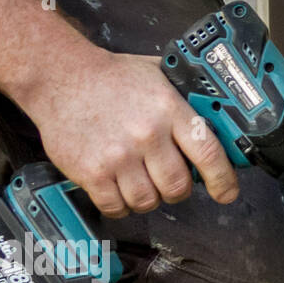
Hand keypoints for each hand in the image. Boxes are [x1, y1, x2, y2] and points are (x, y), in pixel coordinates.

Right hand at [18, 49, 239, 216]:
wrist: (57, 74)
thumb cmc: (110, 78)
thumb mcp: (156, 75)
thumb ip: (185, 99)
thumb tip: (219, 119)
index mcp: (168, 109)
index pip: (209, 153)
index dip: (222, 180)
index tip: (226, 192)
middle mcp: (146, 134)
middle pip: (178, 187)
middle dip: (176, 190)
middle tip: (167, 180)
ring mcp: (117, 155)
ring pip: (148, 202)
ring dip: (147, 198)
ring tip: (138, 180)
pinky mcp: (91, 172)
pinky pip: (116, 208)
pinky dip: (120, 204)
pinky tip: (116, 187)